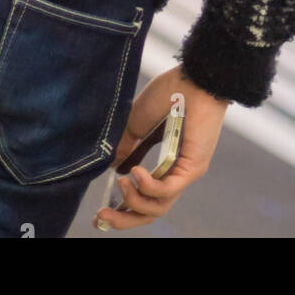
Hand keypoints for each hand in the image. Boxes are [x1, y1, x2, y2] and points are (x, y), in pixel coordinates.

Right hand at [93, 65, 228, 231]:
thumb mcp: (139, 120)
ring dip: (134, 201)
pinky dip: (147, 186)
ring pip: (158, 207)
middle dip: (123, 218)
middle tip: (101, 217)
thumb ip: (127, 144)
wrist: (195, 77)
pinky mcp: (192, 168)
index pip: (143, 194)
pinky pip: (167, 190)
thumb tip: (114, 165)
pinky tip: (135, 173)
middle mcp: (175, 170)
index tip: (99, 213)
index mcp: (163, 161)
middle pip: (149, 209)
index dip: (122, 206)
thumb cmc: (171, 92)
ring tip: (122, 183)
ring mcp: (185, 171)